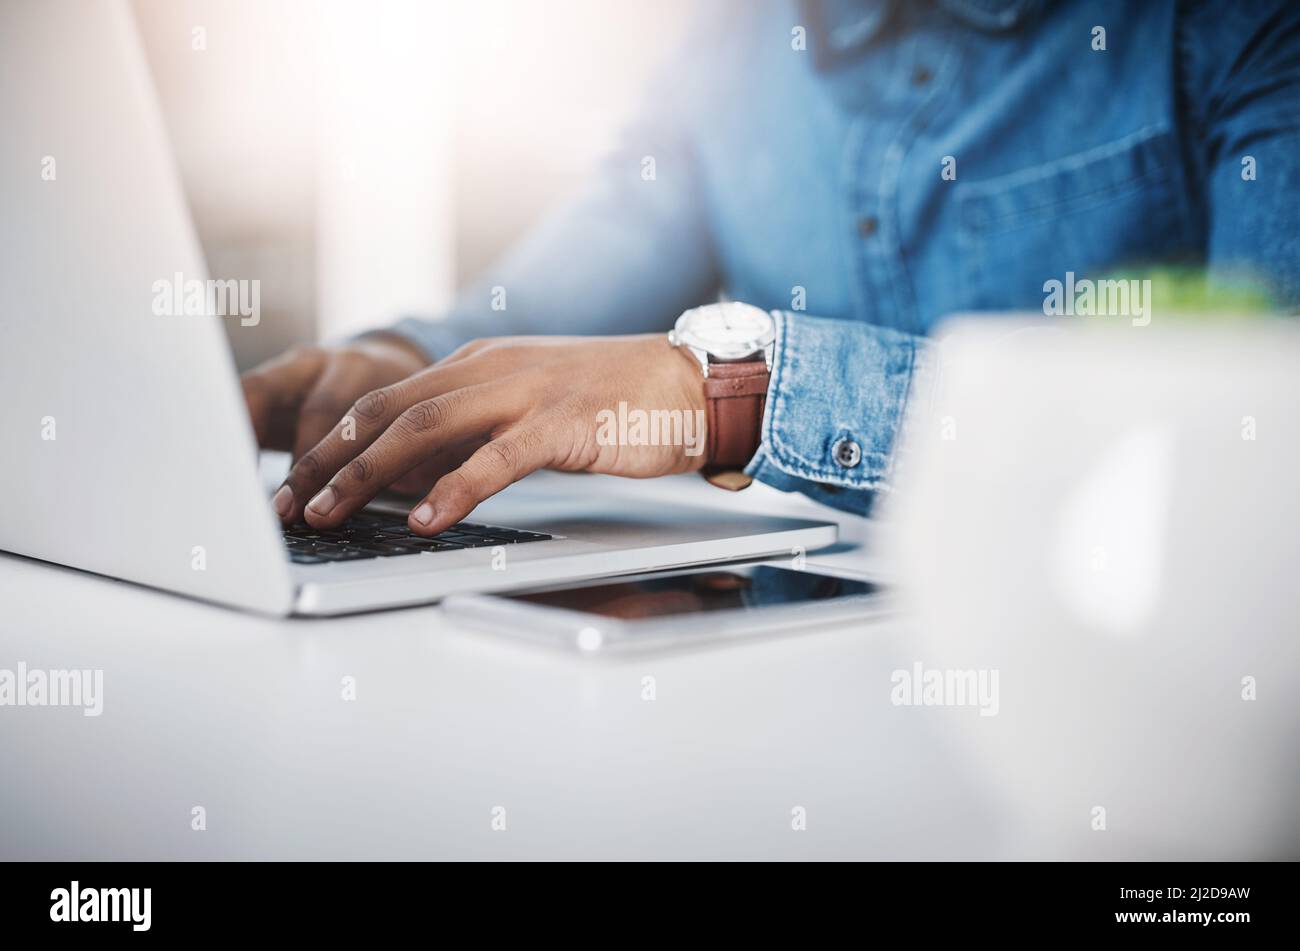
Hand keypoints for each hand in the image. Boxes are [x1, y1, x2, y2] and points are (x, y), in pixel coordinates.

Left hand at [272, 334, 708, 533]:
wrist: (689, 383)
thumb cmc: (614, 402)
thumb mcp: (530, 404)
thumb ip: (476, 431)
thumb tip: (419, 478)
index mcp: (478, 365)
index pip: (384, 401)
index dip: (331, 442)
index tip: (294, 481)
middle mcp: (490, 370)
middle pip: (386, 412)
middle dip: (327, 460)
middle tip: (288, 504)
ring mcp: (526, 393)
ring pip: (424, 430)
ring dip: (367, 475)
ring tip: (331, 513)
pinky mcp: (562, 425)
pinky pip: (495, 459)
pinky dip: (454, 490)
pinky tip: (426, 520)